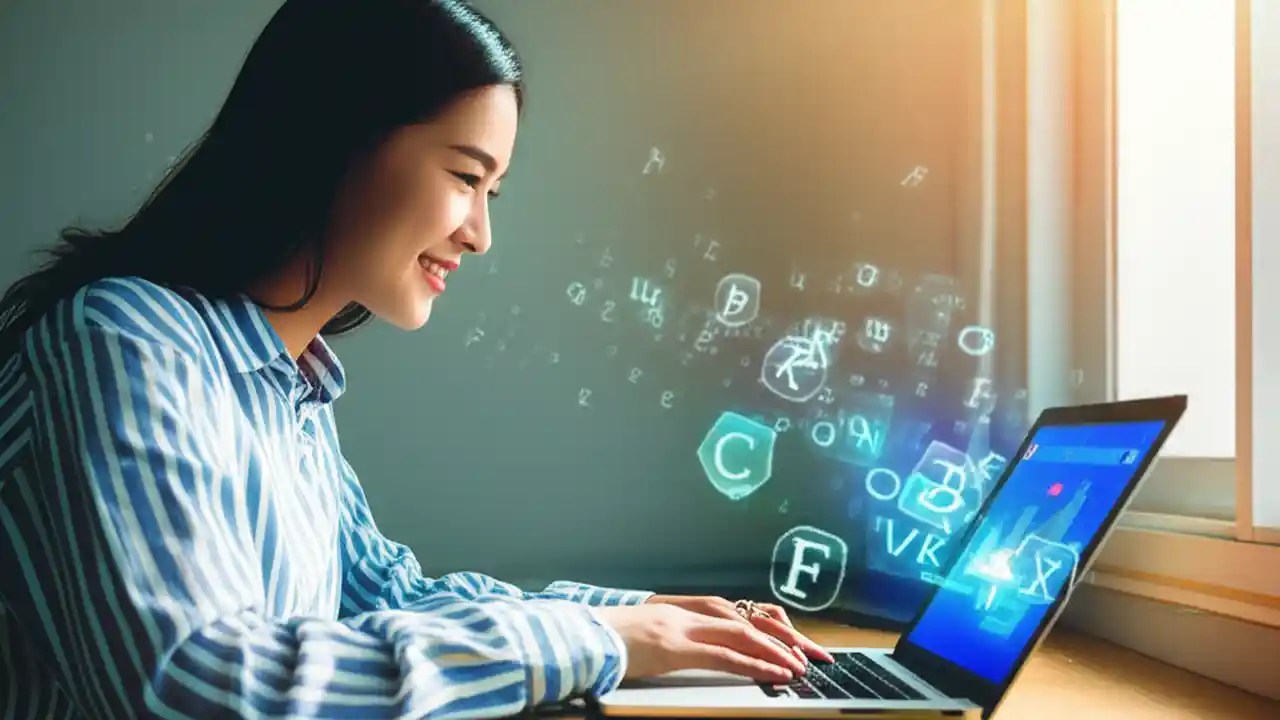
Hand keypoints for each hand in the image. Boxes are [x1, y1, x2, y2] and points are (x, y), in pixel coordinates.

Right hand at [591, 604, 807, 682]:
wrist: (575, 638)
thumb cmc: (605, 642)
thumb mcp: (646, 636)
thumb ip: (673, 638)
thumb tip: (697, 651)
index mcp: (679, 610)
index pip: (736, 614)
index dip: (768, 628)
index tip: (793, 643)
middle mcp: (684, 613)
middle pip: (748, 620)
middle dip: (784, 638)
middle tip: (812, 654)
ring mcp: (679, 628)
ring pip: (742, 634)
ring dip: (776, 651)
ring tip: (801, 665)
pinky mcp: (673, 648)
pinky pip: (724, 656)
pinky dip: (755, 664)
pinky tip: (775, 673)